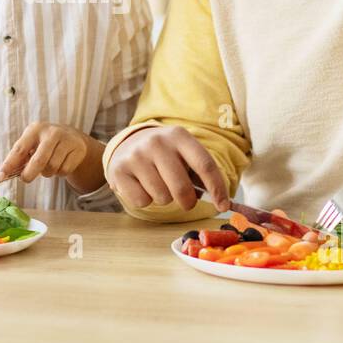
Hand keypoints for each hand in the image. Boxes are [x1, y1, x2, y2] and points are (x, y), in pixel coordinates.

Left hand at [0, 122, 90, 182]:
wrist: (72, 137)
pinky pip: (64, 171)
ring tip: (47, 166)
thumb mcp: (31, 144)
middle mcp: (51, 132)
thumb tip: (4, 175)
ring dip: (46, 173)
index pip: (19, 149)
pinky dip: (59, 173)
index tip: (0, 177)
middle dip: (29, 174)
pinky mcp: (77, 150)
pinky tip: (60, 164)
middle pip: (38, 161)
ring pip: (52, 168)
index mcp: (35, 129)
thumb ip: (19, 158)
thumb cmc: (45, 143)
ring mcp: (66, 140)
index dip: (9, 164)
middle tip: (25, 179)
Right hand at [105, 125, 230, 212]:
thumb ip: (200, 173)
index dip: (217, 188)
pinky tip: (142, 186)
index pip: (205, 165)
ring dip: (164, 198)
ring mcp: (136, 155)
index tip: (223, 206)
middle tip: (186, 201)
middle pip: (182, 187)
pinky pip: (142, 201)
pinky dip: (145, 200)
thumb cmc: (165, 155)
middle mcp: (157, 142)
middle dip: (188, 202)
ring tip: (158, 185)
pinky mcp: (119, 170)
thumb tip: (222, 201)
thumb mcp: (183, 153)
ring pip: (162, 197)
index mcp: (179, 136)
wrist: (127, 145)